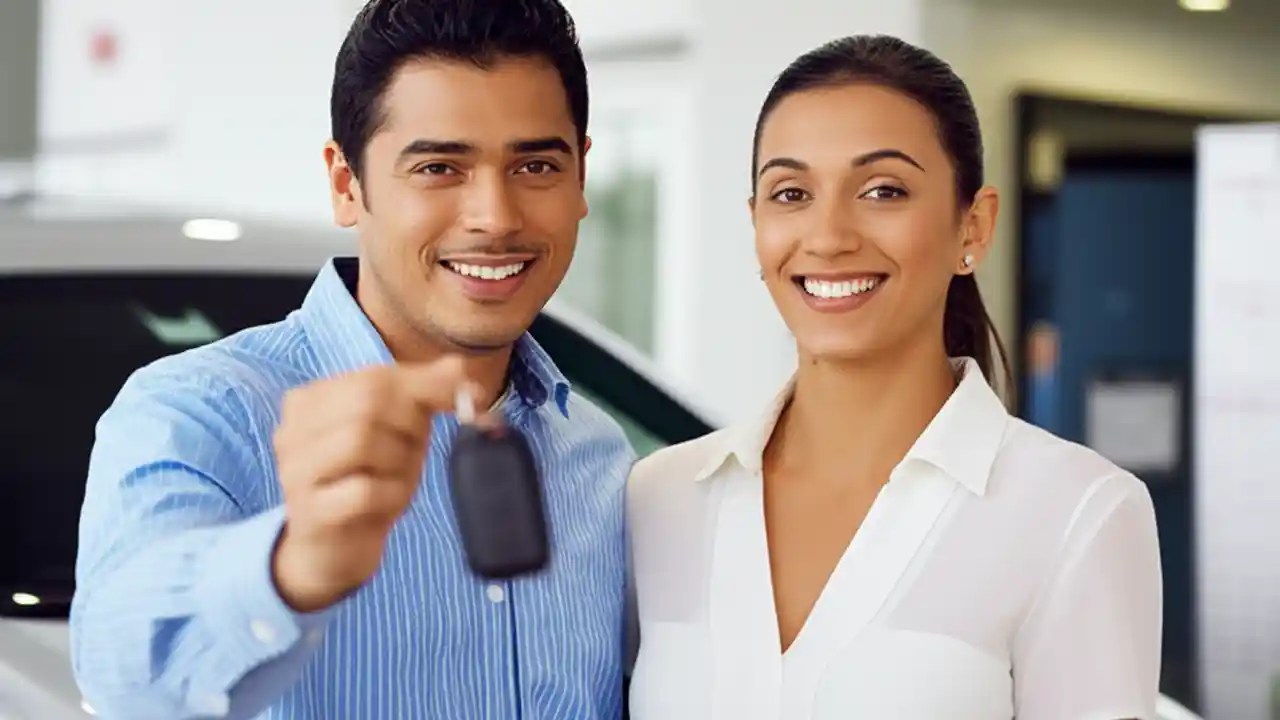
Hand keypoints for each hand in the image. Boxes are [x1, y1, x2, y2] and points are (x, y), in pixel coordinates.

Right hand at [270, 357, 465, 611]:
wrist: (335, 550)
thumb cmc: (367, 480)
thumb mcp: (400, 431)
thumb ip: (426, 393)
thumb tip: (460, 367)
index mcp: (310, 399)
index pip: (375, 377)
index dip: (426, 386)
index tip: (464, 399)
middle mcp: (292, 429)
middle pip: (367, 402)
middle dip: (409, 425)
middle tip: (414, 451)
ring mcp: (294, 471)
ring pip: (361, 439)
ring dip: (399, 461)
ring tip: (398, 478)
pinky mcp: (308, 513)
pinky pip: (363, 491)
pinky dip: (391, 495)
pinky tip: (388, 504)